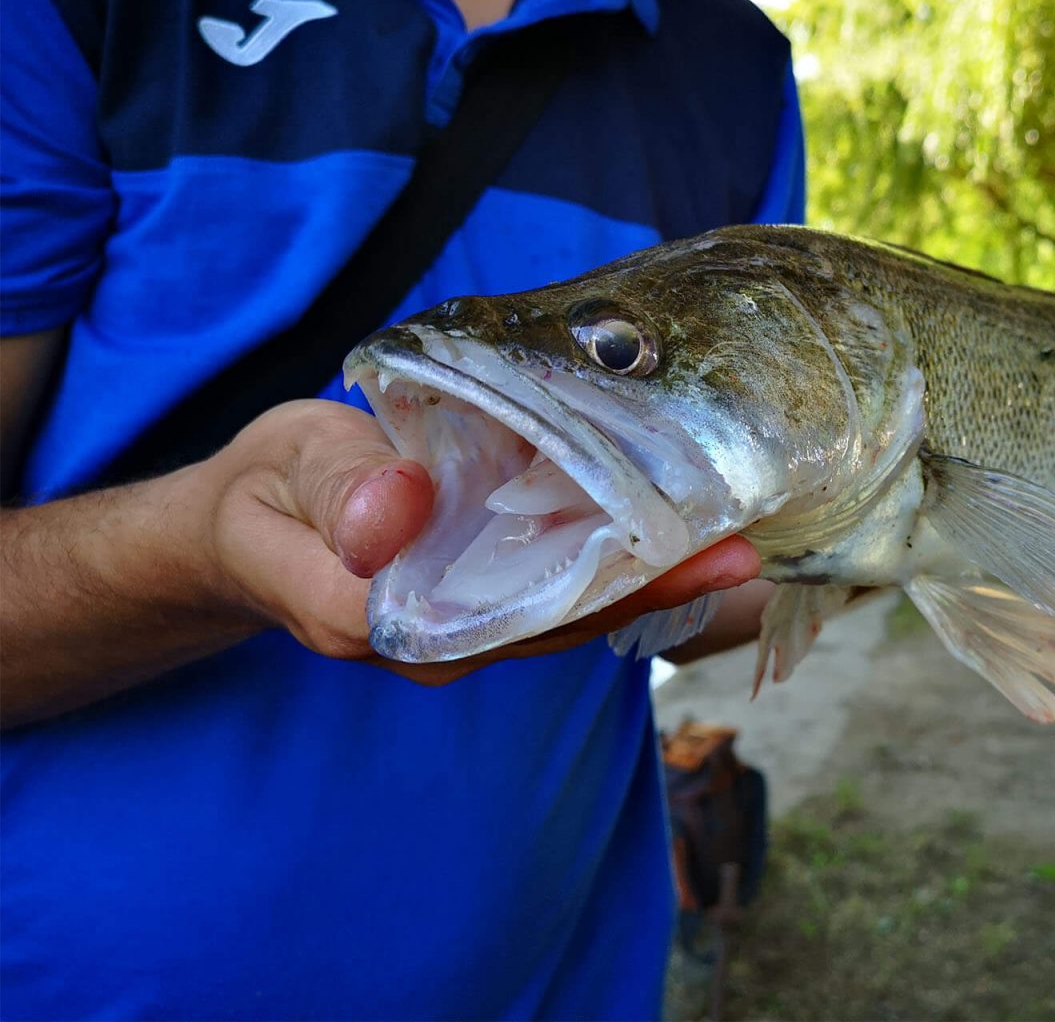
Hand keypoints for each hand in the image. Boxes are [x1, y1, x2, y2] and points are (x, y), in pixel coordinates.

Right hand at [203, 399, 760, 684]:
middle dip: (652, 589)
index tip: (674, 556)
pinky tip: (676, 533)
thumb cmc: (265, 494)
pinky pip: (558, 593)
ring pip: (569, 614)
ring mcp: (466, 628)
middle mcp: (439, 641)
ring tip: (735, 537)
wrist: (252, 521)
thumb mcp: (284, 472)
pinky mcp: (483, 602)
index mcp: (382, 618)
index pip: (503, 616)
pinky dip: (616, 563)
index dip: (594, 589)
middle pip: (559, 624)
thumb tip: (399, 513)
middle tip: (742, 546)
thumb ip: (337, 492)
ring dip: (650, 580)